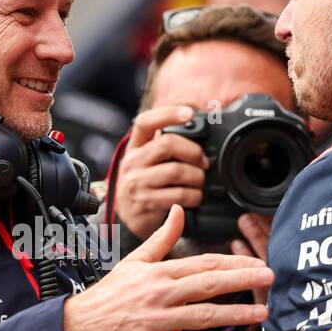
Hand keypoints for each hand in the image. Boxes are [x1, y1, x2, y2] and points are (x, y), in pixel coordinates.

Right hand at [62, 205, 270, 330]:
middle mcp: (161, 294)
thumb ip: (161, 237)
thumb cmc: (109, 295)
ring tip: (261, 313)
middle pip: (208, 284)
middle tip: (269, 277)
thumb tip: (178, 210)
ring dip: (236, 314)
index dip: (231, 262)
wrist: (79, 327)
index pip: (202, 263)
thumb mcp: (134, 261)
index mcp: (159, 272)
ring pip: (203, 315)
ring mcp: (159, 321)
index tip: (255, 262)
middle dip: (242, 280)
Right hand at [114, 104, 208, 238]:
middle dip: (194, 151)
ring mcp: (137, 183)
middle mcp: (133, 162)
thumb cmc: (145, 183)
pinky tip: (195, 197)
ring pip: (176, 171)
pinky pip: (179, 195)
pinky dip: (194, 196)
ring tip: (200, 181)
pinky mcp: (146, 203)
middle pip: (168, 144)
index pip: (145, 122)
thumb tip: (197, 119)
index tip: (189, 113)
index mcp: (135, 147)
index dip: (167, 113)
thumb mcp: (147, 160)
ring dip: (197, 177)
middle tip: (204, 162)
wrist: (127, 216)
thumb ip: (166, 143)